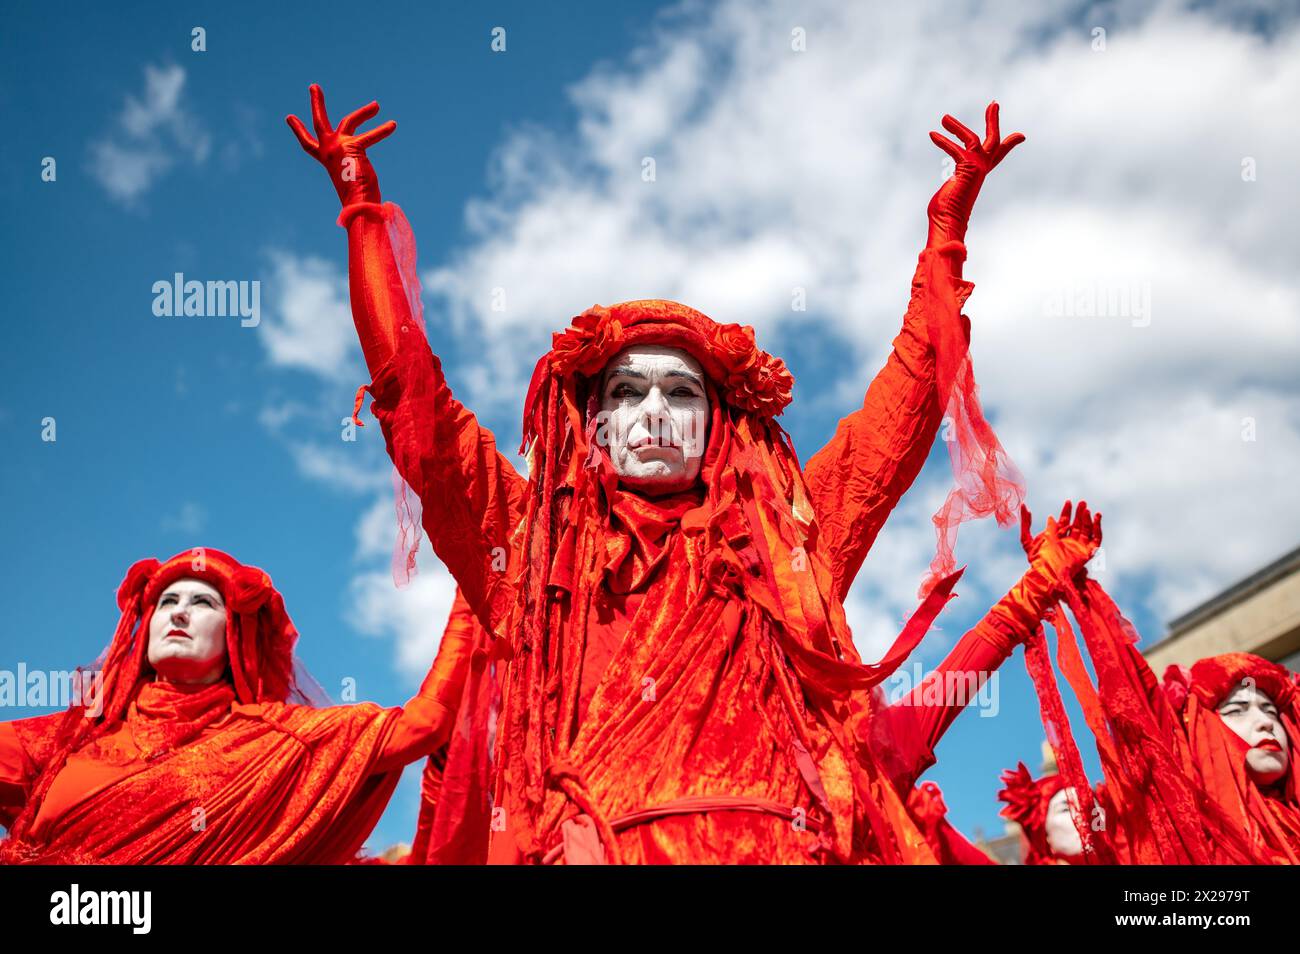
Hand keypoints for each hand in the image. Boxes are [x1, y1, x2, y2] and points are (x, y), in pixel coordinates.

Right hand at [286, 84, 395, 207]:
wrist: (359, 206)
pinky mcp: (352, 148)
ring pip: (348, 122)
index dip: (298, 131)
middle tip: (314, 86)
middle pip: (319, 123)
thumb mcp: (352, 180)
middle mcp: (329, 152)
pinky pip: (369, 136)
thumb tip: (359, 198)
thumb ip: (354, 172)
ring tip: (377, 105)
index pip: (308, 145)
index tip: (289, 117)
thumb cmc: (358, 199)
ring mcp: (339, 148)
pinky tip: (393, 126)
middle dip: (316, 104)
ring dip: (363, 113)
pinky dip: (382, 131)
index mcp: (326, 160)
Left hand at [926, 102, 1023, 246]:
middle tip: (994, 103)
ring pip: (974, 140)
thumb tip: (945, 209)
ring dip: (958, 128)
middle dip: (993, 122)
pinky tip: (932, 135)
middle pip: (994, 143)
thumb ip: (952, 191)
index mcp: (978, 175)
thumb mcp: (949, 197)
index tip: (1020, 135)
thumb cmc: (944, 217)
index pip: (996, 158)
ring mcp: (976, 170)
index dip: (1008, 145)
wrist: (947, 225)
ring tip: (943, 118)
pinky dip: (944, 141)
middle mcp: (981, 171)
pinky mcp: (967, 170)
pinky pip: (957, 149)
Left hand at [1019, 500, 1101, 590]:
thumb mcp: (1028, 540)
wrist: (1047, 573)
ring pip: (1086, 530)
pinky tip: (1096, 519)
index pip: (1064, 522)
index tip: (1068, 502)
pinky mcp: (1086, 553)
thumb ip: (1032, 525)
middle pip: (1077, 524)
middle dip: (1079, 513)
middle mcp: (1069, 543)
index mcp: (1057, 539)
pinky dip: (1097, 529)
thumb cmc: (1037, 560)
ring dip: (1088, 519)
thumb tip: (1039, 513)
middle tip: (1082, 502)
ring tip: (1087, 509)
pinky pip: (1095, 540)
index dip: (1067, 512)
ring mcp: (1078, 548)